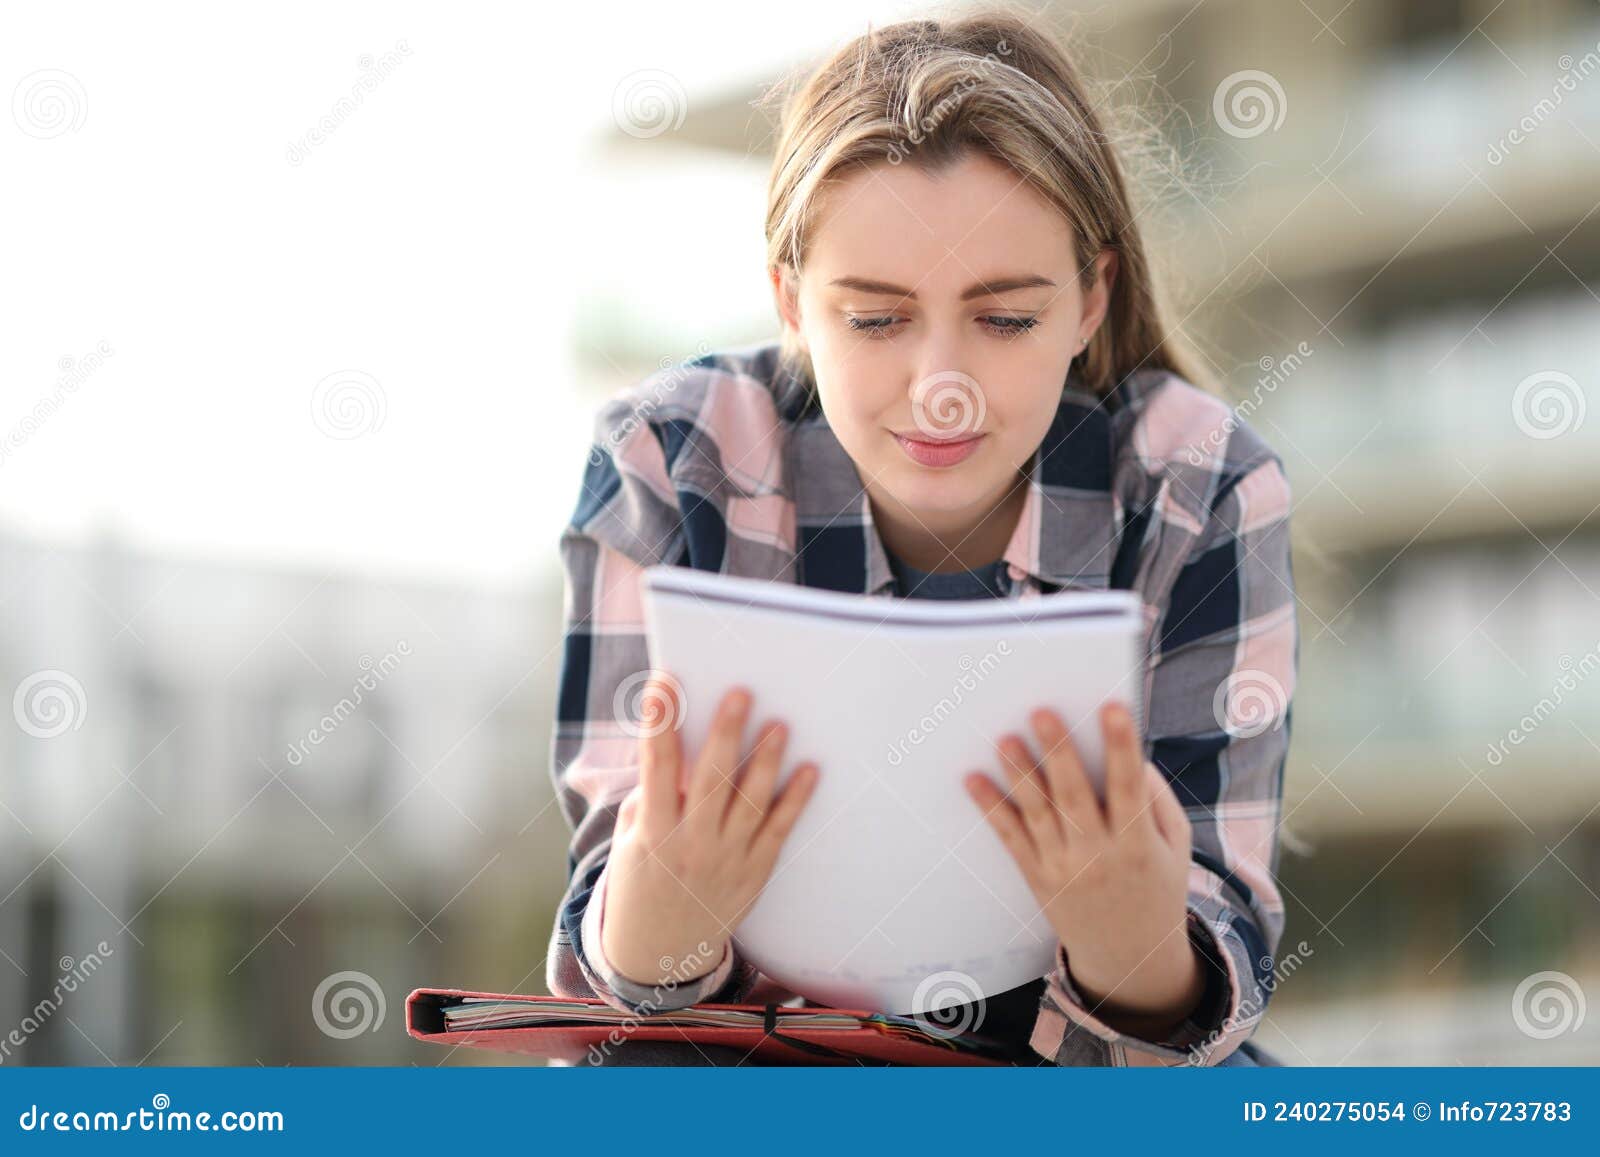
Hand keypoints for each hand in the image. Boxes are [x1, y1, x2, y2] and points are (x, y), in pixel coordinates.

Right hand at [601, 676, 819, 990]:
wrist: (659, 949)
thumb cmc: (643, 876)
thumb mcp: (633, 837)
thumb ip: (656, 794)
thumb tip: (686, 744)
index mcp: (652, 830)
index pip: (655, 765)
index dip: (659, 721)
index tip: (664, 682)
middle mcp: (690, 844)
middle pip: (711, 780)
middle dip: (725, 733)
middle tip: (740, 692)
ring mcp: (725, 859)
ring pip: (751, 803)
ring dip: (766, 761)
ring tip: (780, 725)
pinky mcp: (754, 872)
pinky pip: (778, 830)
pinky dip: (795, 800)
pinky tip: (809, 771)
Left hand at [964, 701, 1203, 1036]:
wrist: (1128, 958)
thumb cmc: (1156, 887)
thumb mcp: (1175, 848)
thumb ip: (1157, 801)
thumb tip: (1131, 755)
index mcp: (1138, 845)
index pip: (1130, 790)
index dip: (1122, 748)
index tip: (1114, 709)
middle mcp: (1099, 856)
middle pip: (1074, 797)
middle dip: (1059, 752)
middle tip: (1042, 711)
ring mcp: (1064, 868)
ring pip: (1037, 815)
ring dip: (1019, 775)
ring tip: (1005, 738)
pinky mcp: (1037, 878)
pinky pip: (1011, 839)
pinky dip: (991, 809)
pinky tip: (973, 780)